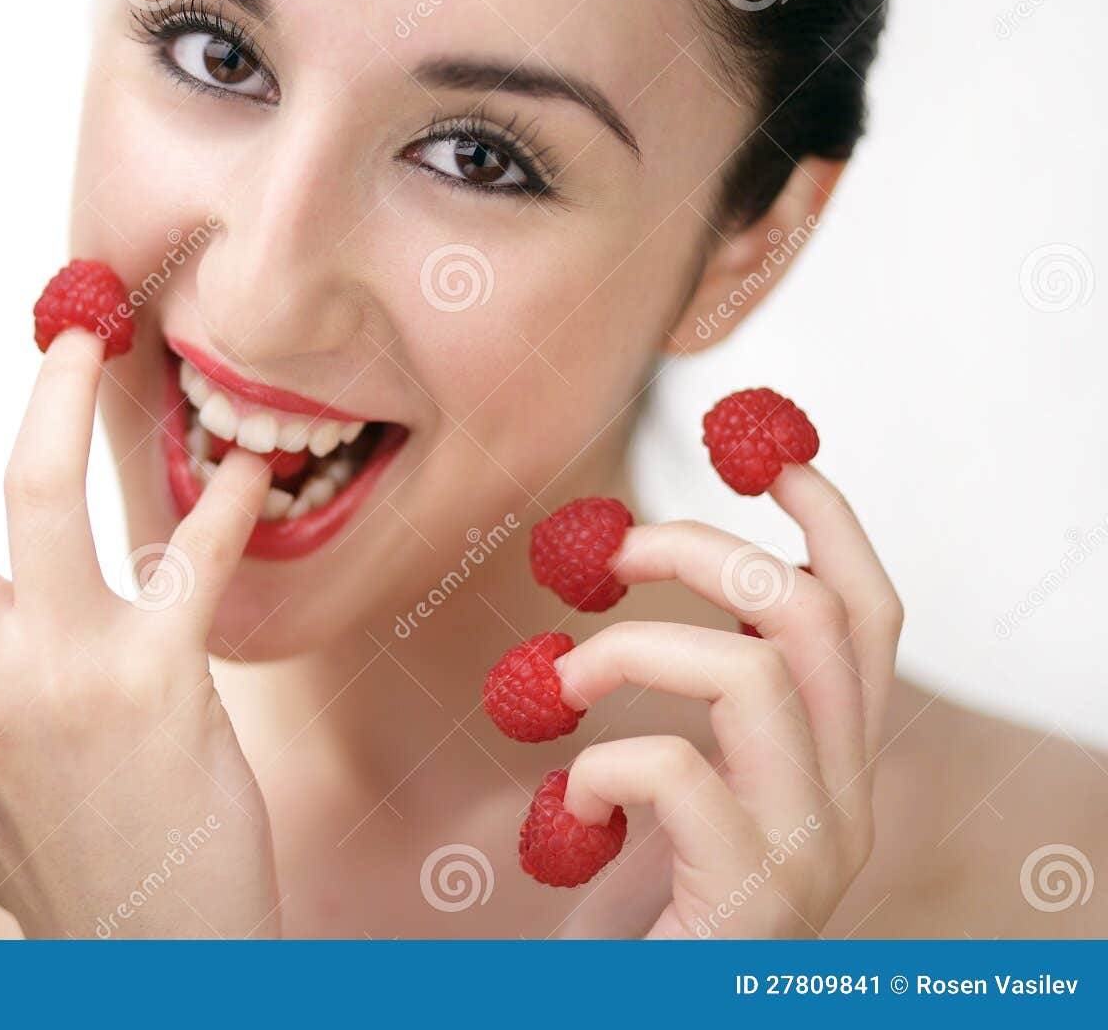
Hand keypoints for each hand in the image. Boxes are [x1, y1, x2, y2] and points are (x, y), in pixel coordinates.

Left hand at [551, 467, 902, 937]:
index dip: (826, 524)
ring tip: (564, 681)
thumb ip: (683, 699)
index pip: (864, 618)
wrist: (633, 1019)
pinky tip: (574, 809)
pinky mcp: (750, 906)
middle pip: (815, 620)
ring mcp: (808, 859)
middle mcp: (846, 806)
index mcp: (833, 767)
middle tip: (607, 550)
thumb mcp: (669, 786)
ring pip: (750, 678)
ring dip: (631, 653)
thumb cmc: (636, 916)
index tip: (767, 454)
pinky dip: (603, 767)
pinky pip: (677, 778)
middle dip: (704, 553)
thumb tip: (630, 566)